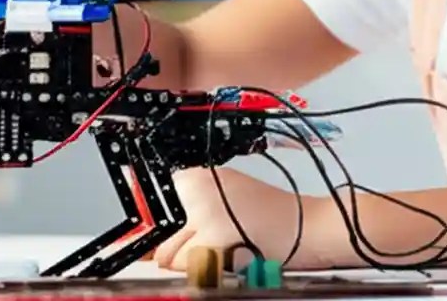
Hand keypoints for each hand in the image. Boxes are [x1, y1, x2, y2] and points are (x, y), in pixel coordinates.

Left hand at [152, 167, 328, 270]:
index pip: (148, 205)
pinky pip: (189, 268)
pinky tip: (230, 256)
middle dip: (175, 247)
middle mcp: (195, 188)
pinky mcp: (213, 239)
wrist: (305, 225)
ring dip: (190, 261)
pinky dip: (205, 271)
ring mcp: (202, 212)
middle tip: (210, 241)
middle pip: (157, 235)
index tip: (160, 235)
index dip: (153, 227)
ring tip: (223, 247)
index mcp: (193, 175)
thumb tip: (141, 235)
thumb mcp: (219, 198)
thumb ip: (180, 212)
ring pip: (168, 255)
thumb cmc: (268, 214)